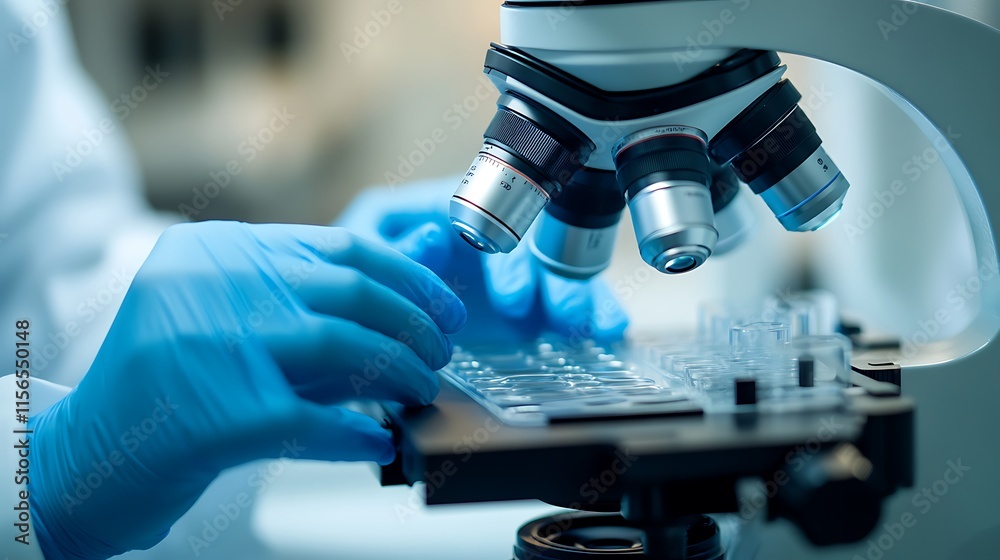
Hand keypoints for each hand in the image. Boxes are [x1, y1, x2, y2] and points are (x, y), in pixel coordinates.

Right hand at [28, 222, 465, 558]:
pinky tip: (376, 443)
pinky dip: (356, 435)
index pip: (342, 248)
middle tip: (440, 350)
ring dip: (401, 371)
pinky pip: (315, 420)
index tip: (443, 306)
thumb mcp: (247, 321)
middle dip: (417, 322)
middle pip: (352, 289)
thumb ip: (332, 289)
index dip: (409, 278)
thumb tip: (429, 249)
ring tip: (420, 390)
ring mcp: (213, 343)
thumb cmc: (173, 387)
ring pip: (344, 344)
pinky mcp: (218, 411)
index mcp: (218, 250)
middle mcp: (212, 283)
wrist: (85, 458)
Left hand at [337, 178, 628, 345]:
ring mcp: (517, 269)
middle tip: (566, 317)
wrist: (367, 313)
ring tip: (598, 326)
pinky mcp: (533, 304)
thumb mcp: (361, 246)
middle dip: (557, 285)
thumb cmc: (358, 265)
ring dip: (582, 298)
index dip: (509, 264)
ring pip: (561, 273)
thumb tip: (432, 236)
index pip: (494, 227)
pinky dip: (594, 313)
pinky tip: (611, 330)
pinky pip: (571, 303)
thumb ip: (390, 243)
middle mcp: (494, 236)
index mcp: (452, 212)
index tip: (514, 299)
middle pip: (538, 250)